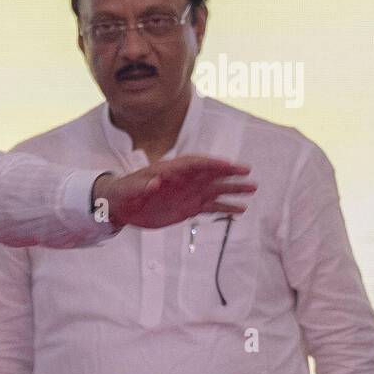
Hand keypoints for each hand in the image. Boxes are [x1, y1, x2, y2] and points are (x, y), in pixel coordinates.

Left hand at [95, 155, 254, 229]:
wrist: (121, 206)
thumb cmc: (124, 192)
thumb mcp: (129, 189)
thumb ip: (142, 186)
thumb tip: (155, 182)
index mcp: (171, 170)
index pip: (194, 163)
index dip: (211, 163)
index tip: (228, 165)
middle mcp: (184, 180)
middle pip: (210, 174)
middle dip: (229, 173)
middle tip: (248, 173)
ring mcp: (188, 193)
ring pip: (215, 190)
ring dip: (232, 190)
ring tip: (252, 190)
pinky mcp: (188, 207)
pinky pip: (210, 207)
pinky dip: (224, 208)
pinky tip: (240, 210)